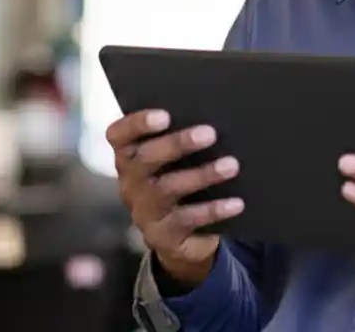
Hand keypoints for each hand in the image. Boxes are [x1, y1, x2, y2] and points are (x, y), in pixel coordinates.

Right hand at [106, 110, 243, 286]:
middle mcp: (130, 182)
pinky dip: (213, 210)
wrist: (180, 238)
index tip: (165, 115)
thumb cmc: (179, 181)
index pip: (118, 135)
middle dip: (177, 144)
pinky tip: (235, 203)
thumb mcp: (172, 162)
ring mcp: (144, 211)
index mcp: (128, 156)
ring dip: (201, 175)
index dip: (137, 124)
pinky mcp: (162, 235)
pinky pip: (187, 220)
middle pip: (145, 159)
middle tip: (210, 133)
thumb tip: (214, 116)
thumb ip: (178, 140)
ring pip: (167, 189)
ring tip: (231, 165)